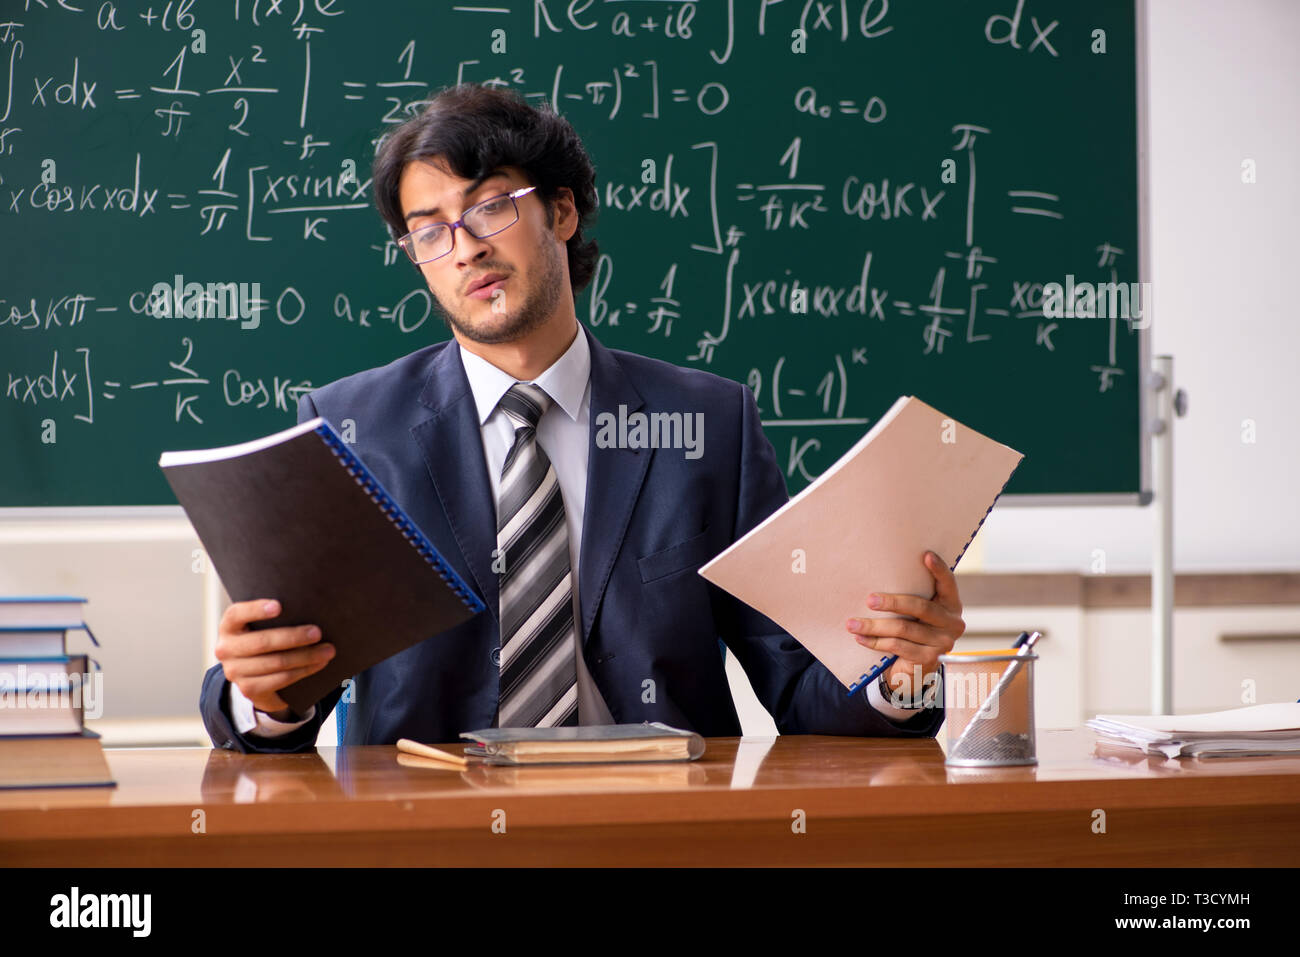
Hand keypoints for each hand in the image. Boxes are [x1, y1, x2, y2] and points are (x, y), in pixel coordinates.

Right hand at [215, 599, 333, 715]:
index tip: (279, 606)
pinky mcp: (249, 689)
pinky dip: (304, 671)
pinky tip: (319, 664)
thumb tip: (310, 608)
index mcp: (229, 626)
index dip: (256, 610)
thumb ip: (277, 616)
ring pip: (276, 663)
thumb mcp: (262, 624)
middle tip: (317, 632)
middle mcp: (226, 649)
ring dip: (306, 656)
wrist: (255, 671)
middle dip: (293, 637)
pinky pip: (281, 679)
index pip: (237, 614)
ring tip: (328, 650)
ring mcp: (235, 672)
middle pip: (262, 642)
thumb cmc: (266, 636)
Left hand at [845, 551, 965, 702]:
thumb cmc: (911, 630)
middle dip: (891, 603)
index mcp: (951, 604)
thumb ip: (912, 595)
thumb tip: (879, 573)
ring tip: (852, 623)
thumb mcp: (916, 612)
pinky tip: (860, 638)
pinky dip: (876, 642)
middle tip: (869, 600)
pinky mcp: (929, 659)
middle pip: (920, 607)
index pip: (948, 583)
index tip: (926, 555)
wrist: (915, 667)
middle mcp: (952, 623)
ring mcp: (943, 643)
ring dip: (873, 626)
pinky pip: (898, 646)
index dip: (939, 569)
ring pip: (903, 629)